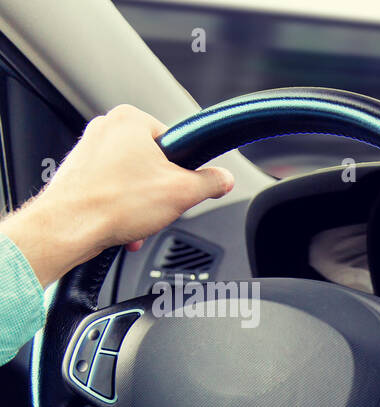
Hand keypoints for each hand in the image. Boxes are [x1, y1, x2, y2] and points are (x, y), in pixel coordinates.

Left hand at [0, 104, 233, 285]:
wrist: (69, 227)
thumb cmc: (113, 204)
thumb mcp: (183, 192)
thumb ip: (211, 182)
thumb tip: (223, 179)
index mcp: (130, 119)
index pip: (177, 141)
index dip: (185, 169)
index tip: (184, 186)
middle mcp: (106, 128)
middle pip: (155, 162)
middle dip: (161, 191)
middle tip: (160, 206)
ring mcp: (89, 150)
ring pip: (134, 179)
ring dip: (142, 204)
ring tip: (138, 218)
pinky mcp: (79, 173)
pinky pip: (113, 190)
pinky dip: (122, 208)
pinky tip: (123, 224)